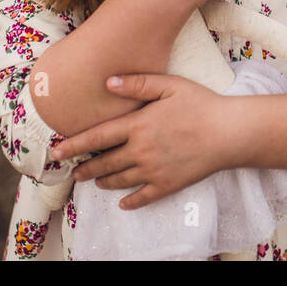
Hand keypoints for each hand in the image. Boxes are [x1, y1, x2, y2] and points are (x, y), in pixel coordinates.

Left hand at [52, 73, 243, 209]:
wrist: (229, 132)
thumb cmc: (201, 104)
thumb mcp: (170, 85)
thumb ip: (138, 82)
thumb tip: (108, 82)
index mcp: (138, 125)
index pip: (98, 137)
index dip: (74, 144)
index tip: (57, 151)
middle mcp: (141, 151)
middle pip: (105, 163)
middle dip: (85, 168)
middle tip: (73, 172)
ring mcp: (154, 170)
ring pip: (120, 181)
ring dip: (103, 182)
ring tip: (95, 182)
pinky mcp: (168, 184)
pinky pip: (143, 197)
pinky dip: (130, 201)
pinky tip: (123, 203)